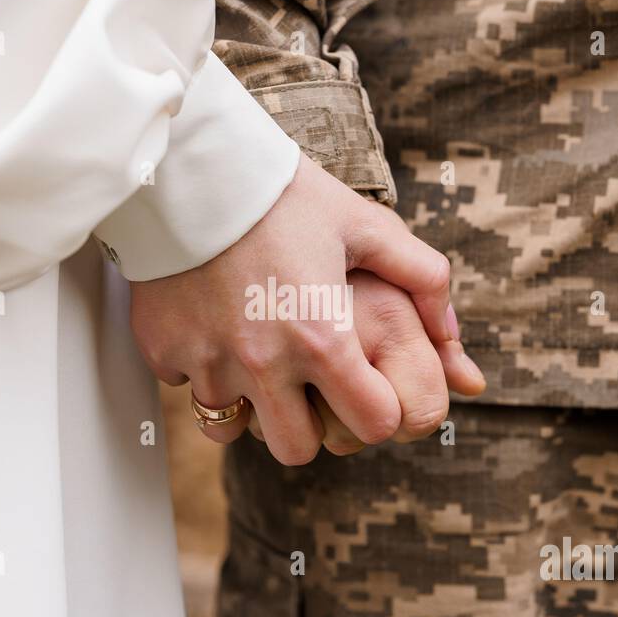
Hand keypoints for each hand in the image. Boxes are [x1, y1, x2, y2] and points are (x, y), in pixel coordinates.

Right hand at [130, 154, 455, 464]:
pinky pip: (188, 387)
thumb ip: (422, 278)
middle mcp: (263, 363)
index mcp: (323, 338)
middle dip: (310, 428)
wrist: (191, 167)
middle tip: (306, 388)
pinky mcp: (164, 351)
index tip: (365, 387)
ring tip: (256, 357)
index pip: (373, 425)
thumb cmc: (285, 194)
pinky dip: (201, 369)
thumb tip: (453, 334)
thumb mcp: (365, 226)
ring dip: (249, 403)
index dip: (377, 409)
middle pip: (298, 450)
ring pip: (235, 428)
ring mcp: (208, 362)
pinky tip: (213, 328)